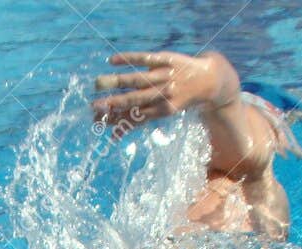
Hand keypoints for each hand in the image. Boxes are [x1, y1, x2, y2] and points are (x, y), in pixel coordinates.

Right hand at [92, 50, 223, 133]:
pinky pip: (144, 58)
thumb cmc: (178, 99)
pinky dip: (128, 59)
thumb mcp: (161, 113)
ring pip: (137, 80)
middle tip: (93, 106)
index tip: (97, 119)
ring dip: (116, 82)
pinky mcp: (166, 59)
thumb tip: (113, 136)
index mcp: (161, 111)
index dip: (115, 119)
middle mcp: (162, 94)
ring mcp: (164, 76)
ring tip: (97, 83)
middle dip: (113, 104)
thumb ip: (137, 120)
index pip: (133, 117)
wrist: (208, 80)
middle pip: (134, 101)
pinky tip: (112, 60)